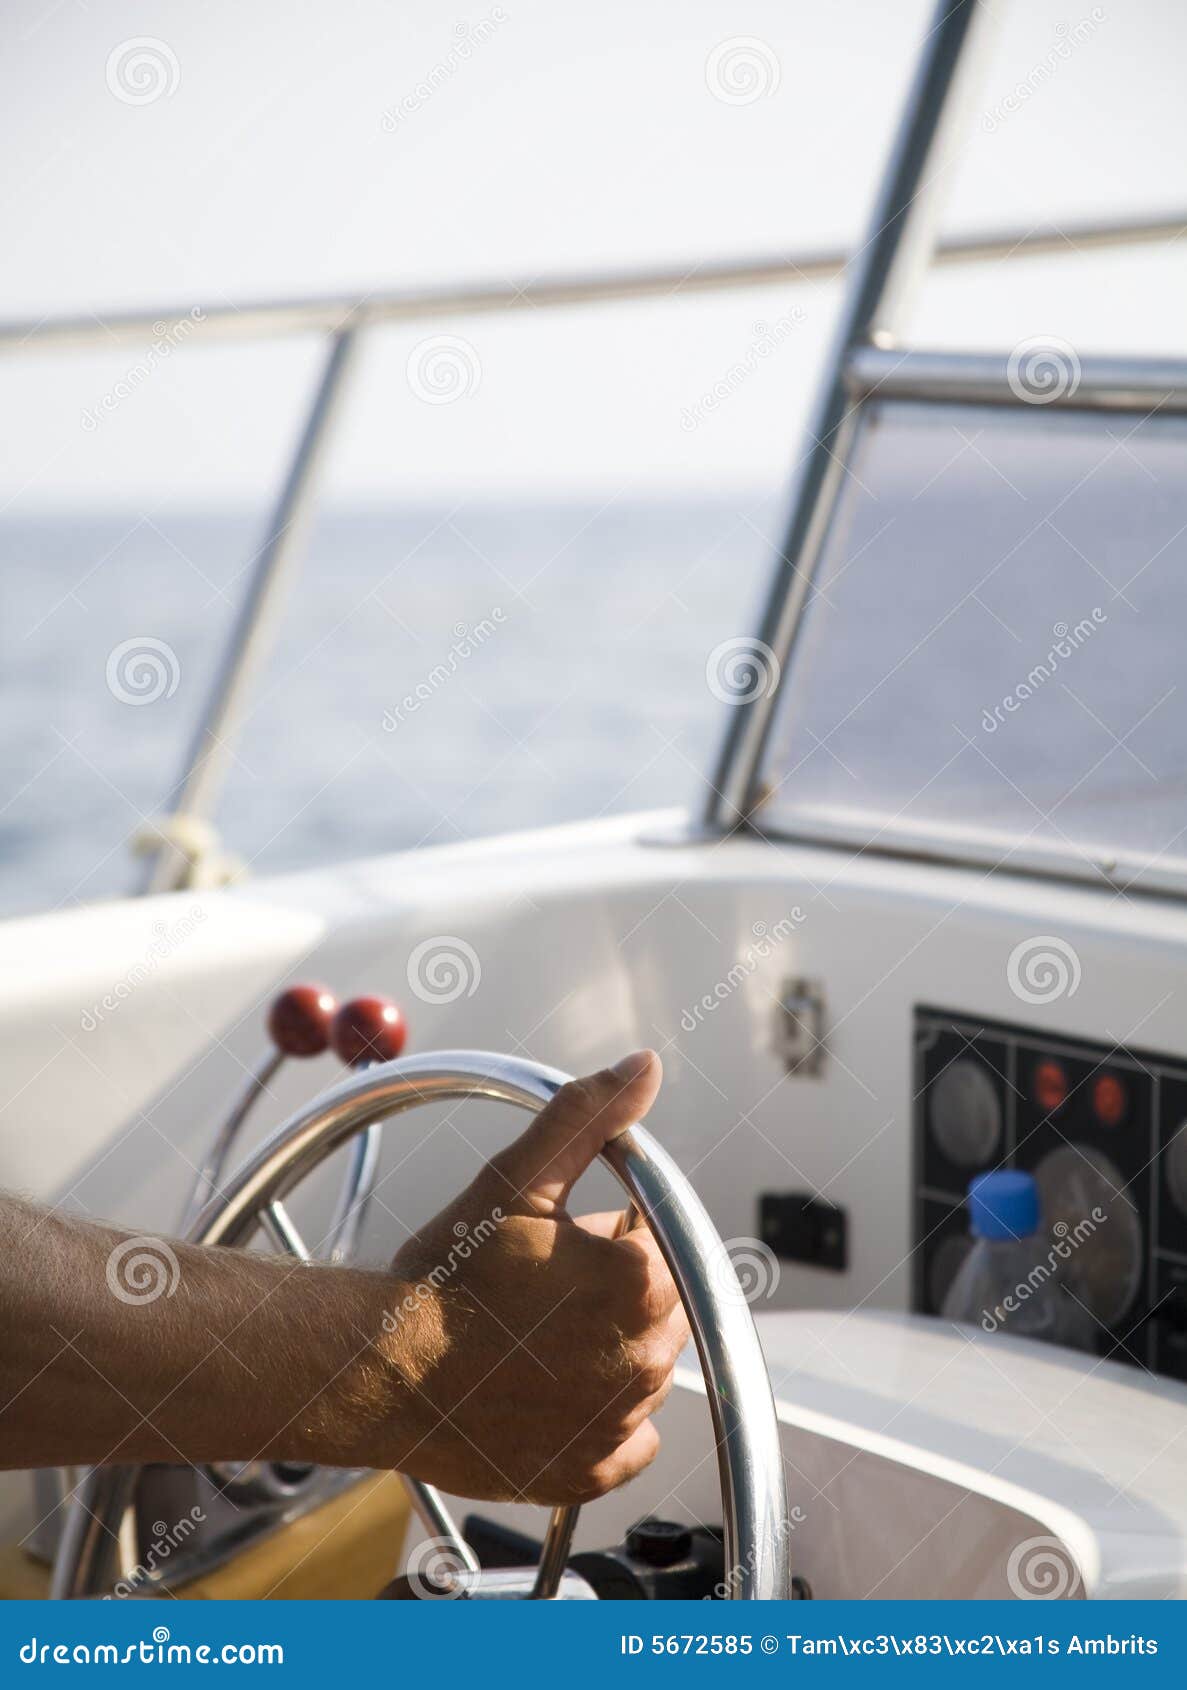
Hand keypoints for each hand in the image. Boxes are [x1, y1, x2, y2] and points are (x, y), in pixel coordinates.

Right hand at [383, 1050, 689, 1504]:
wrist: (379, 1371)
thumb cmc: (444, 1277)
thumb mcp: (517, 1180)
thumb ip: (589, 1118)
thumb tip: (643, 1067)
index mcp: (640, 1282)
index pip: (653, 1239)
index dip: (603, 1231)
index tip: (552, 1241)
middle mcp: (644, 1360)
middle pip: (654, 1304)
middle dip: (608, 1287)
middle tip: (533, 1286)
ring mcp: (617, 1423)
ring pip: (638, 1366)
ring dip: (602, 1346)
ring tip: (527, 1335)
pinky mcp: (588, 1472)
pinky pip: (627, 1439)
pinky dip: (599, 1414)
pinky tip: (547, 1389)